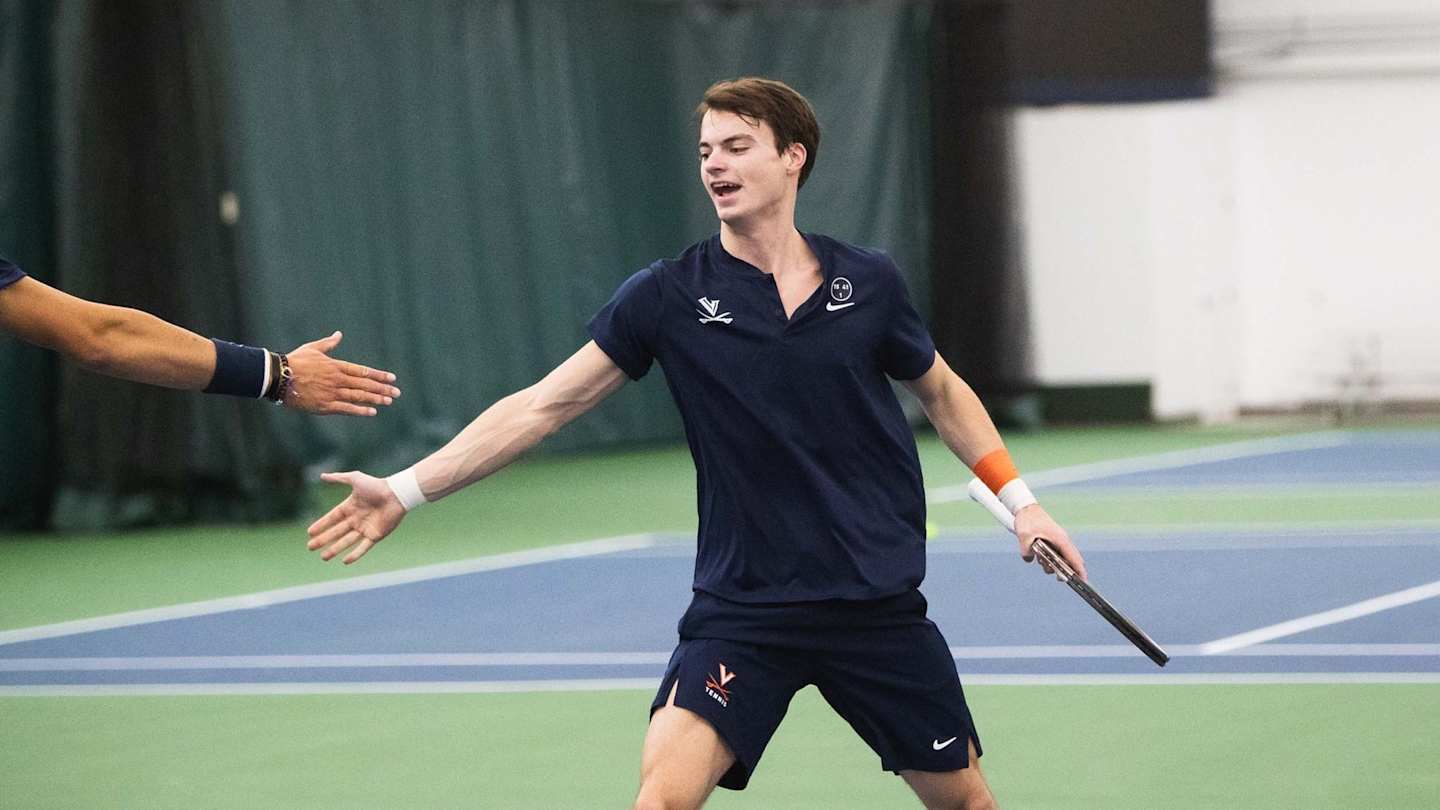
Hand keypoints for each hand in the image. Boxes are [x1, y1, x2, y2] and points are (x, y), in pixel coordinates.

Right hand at [282, 331, 400, 415]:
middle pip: (365, 384)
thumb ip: (328, 344)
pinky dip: (360, 410)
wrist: (278, 377)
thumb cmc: (295, 361)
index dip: (379, 375)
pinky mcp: (325, 405)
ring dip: (375, 399)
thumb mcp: (313, 348)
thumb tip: (339, 334)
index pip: (363, 371)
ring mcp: (332, 393)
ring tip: (389, 401)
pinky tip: (372, 412)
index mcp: (336, 366)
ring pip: (359, 396)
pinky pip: (346, 408)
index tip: (392, 378)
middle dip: (382, 388)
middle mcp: (338, 380)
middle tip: (397, 392)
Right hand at [307, 471, 407, 563]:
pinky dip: (355, 554)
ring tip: (323, 557)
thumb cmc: (377, 485)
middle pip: (336, 532)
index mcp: (350, 507)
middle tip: (310, 547)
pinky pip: (364, 547)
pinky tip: (345, 561)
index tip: (310, 533)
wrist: (397, 493)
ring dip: (335, 549)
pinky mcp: (376, 535)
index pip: (332, 518)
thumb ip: (338, 478)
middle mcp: (356, 519)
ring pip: (347, 541)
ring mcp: (365, 528)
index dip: (321, 525)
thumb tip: (322, 475)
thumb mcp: (355, 478)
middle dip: (323, 540)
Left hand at [1013, 503, 1086, 581]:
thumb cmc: (1028, 520)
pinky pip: (1056, 554)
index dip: (1079, 569)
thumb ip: (1026, 551)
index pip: (1073, 557)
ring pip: (1062, 558)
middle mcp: (1062, 540)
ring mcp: (1058, 541)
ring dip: (1054, 565)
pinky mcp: (1052, 541)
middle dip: (1066, 571)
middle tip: (1058, 577)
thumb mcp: (1024, 536)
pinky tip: (1039, 558)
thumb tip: (1029, 560)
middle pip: (1071, 560)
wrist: (1026, 509)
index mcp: (1060, 539)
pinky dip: (1050, 560)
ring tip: (1042, 562)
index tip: (1083, 581)